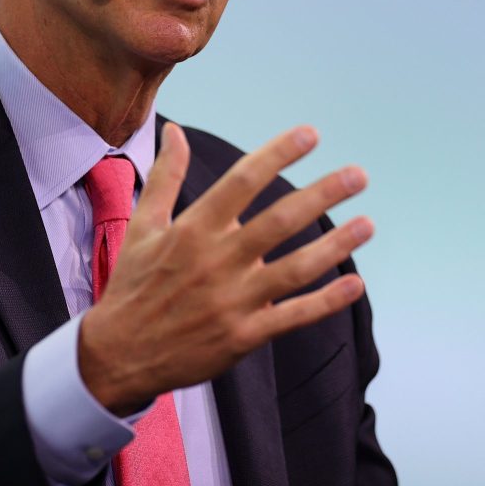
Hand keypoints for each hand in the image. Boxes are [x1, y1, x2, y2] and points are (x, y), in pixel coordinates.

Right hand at [76, 122, 372, 414]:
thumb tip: (174, 130)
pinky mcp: (243, 336)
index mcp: (193, 229)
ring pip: (295, 268)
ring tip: (367, 224)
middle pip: (279, 221)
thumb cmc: (133, 286)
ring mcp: (232, 300)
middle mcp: (216, 261)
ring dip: (335, 246)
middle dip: (322, 195)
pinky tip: (355, 284)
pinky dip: (326, 302)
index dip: (278, 154)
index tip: (311, 135)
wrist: (117, 355)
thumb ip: (165, 176)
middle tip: (358, 175)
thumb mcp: (143, 226)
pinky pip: (293, 316)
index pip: (243, 181)